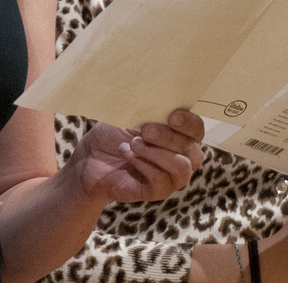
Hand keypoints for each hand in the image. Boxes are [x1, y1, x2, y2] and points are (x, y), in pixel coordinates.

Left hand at [68, 111, 205, 204]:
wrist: (91, 159)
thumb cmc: (113, 133)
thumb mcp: (129, 115)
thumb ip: (148, 108)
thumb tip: (158, 96)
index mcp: (180, 133)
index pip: (197, 128)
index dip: (188, 123)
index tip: (171, 116)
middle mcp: (183, 156)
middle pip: (191, 149)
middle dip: (168, 137)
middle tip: (144, 130)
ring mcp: (173, 176)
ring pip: (181, 167)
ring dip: (155, 153)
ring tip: (133, 144)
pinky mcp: (159, 191)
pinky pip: (161, 180)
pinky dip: (142, 165)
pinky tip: (127, 154)